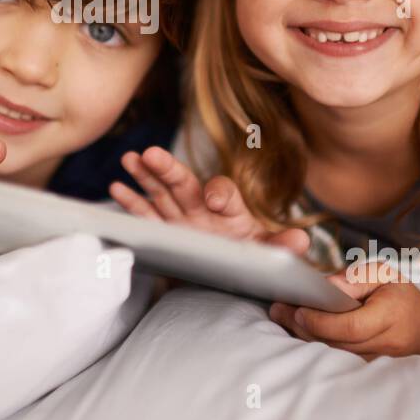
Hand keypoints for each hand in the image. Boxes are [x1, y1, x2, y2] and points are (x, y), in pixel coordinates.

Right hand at [108, 146, 308, 254]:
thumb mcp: (269, 252)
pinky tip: (117, 187)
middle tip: (151, 153)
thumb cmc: (252, 255)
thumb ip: (282, 246)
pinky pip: (147, 215)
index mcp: (230, 210)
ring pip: (161, 192)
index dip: (219, 193)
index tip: (213, 200)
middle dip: (168, 168)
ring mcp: (182, 217)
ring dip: (145, 176)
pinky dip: (133, 202)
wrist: (238, 266)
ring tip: (129, 158)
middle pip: (185, 183)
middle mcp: (202, 208)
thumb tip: (301, 241)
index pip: (223, 193)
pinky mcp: (167, 231)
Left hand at [268, 258, 419, 359]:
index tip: (299, 308)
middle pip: (336, 343)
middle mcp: (384, 343)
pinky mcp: (366, 367)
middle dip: (302, 327)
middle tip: (278, 309)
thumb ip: (356, 277)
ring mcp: (376, 360)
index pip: (351, 326)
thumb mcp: (386, 274)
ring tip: (282, 316)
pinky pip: (336, 358)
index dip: (321, 321)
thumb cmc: (403, 296)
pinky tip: (297, 328)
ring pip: (332, 354)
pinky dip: (314, 343)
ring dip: (303, 336)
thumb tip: (327, 286)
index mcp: (390, 316)